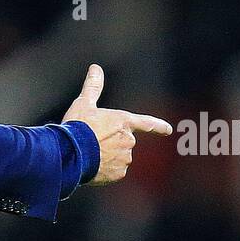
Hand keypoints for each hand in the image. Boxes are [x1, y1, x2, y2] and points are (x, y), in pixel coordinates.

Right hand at [61, 64, 171, 184]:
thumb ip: (93, 87)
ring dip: (107, 156)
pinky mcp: (118, 173)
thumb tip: (95, 67)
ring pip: (119, 157)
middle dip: (111, 142)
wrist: (71, 153)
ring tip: (89, 153)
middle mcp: (128, 140)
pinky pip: (113, 171)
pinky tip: (91, 166)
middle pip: (124, 142)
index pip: (146, 123)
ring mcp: (125, 158)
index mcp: (123, 121)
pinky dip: (105, 170)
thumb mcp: (84, 103)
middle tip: (92, 141)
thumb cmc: (78, 126)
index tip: (169, 130)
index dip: (158, 126)